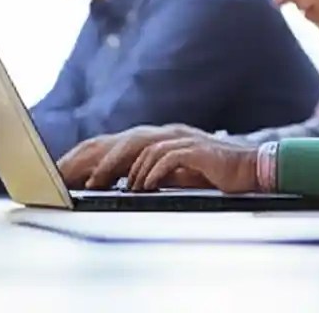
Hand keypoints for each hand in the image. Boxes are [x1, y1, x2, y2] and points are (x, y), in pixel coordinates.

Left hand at [57, 123, 210, 189]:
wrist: (252, 167)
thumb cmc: (214, 173)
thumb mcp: (174, 175)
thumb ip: (151, 174)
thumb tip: (122, 184)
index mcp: (158, 138)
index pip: (116, 142)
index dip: (89, 155)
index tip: (65, 172)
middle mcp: (167, 134)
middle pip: (122, 140)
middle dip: (94, 158)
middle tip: (72, 177)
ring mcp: (182, 138)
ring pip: (141, 145)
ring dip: (119, 167)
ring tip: (101, 184)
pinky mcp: (198, 149)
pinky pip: (169, 156)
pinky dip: (153, 170)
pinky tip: (143, 186)